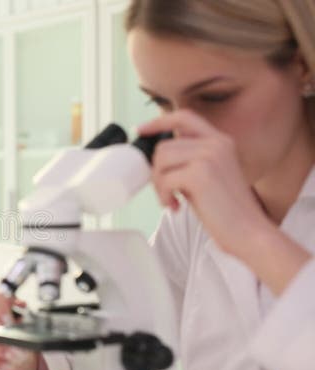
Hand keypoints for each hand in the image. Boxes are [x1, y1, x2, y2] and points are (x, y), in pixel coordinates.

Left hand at [141, 110, 272, 258]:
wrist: (248, 232)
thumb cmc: (226, 210)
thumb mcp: (209, 175)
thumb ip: (190, 160)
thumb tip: (157, 158)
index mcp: (220, 141)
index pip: (184, 117)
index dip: (158, 121)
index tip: (140, 129)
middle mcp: (216, 143)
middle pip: (164, 146)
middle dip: (157, 172)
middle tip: (167, 193)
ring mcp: (209, 156)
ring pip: (161, 161)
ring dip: (159, 185)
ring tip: (172, 200)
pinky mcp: (201, 174)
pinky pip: (165, 179)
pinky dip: (163, 195)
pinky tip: (176, 207)